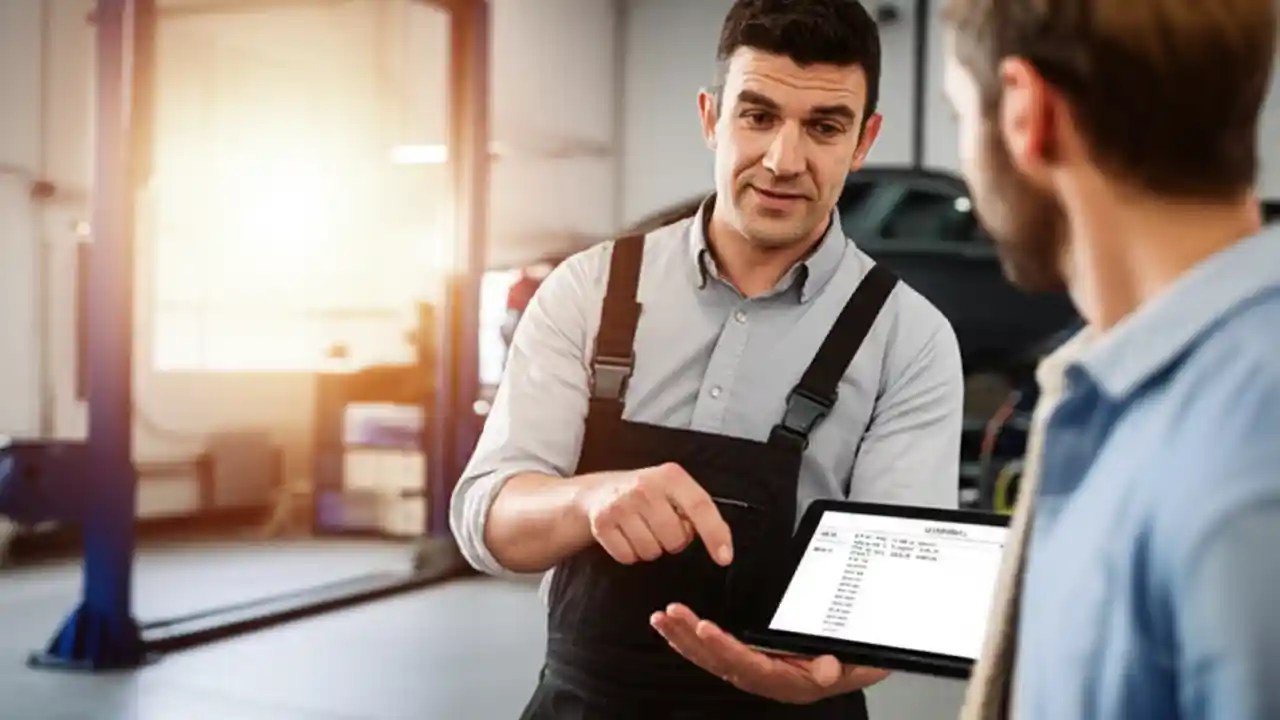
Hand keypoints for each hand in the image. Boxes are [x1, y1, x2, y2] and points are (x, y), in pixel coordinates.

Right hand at [573, 463, 732, 565]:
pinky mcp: (601, 524)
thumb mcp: (674, 490)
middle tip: (662, 526)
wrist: (598, 492)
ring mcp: (620, 505)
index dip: (715, 533)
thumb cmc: (648, 495)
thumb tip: (720, 546)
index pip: (700, 506)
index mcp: (671, 476)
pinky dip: (630, 553)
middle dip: (674, 541)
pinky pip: (628, 557)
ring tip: (643, 529)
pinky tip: (627, 536)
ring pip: (651, 552)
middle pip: (675, 538)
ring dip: (651, 548)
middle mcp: (645, 487)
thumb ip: (697, 510)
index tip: (724, 557)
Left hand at [652, 604, 889, 704]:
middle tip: (670, 615)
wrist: (851, 669)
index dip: (724, 648)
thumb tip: (828, 667)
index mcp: (786, 682)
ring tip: (662, 617)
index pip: (749, 666)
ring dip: (683, 637)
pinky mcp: (744, 660)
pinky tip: (671, 627)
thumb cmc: (850, 665)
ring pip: (710, 657)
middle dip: (691, 638)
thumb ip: (842, 668)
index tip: (704, 628)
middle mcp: (763, 679)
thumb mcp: (855, 666)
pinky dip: (688, 640)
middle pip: (720, 661)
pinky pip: (712, 654)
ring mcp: (751, 671)